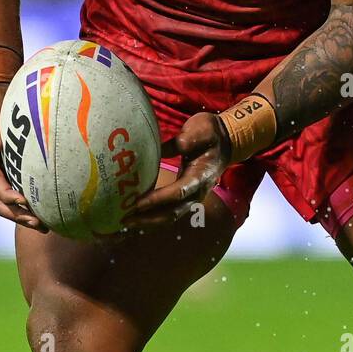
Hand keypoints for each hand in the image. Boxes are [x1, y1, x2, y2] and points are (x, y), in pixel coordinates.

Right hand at [0, 85, 47, 232]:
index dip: (6, 194)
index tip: (22, 201)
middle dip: (16, 214)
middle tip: (38, 223)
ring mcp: (0, 174)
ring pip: (9, 203)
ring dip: (24, 216)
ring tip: (45, 226)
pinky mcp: (12, 172)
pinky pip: (20, 192)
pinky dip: (31, 204)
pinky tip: (49, 210)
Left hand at [119, 112, 231, 230]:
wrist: (227, 142)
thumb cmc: (211, 133)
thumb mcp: (202, 129)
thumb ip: (188, 139)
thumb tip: (175, 145)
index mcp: (201, 176)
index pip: (178, 192)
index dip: (158, 199)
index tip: (138, 203)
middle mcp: (198, 191)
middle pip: (172, 212)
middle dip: (148, 218)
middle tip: (125, 219)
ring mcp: (193, 197)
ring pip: (170, 216)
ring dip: (149, 221)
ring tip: (126, 222)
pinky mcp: (186, 196)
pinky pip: (170, 211)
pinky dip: (153, 216)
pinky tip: (137, 216)